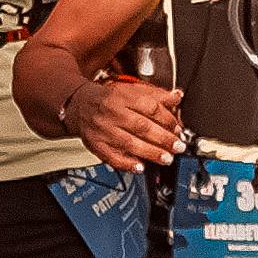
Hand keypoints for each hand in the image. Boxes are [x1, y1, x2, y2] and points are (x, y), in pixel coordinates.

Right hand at [61, 72, 182, 171]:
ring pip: (129, 143)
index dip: (167, 119)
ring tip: (166, 158)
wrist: (80, 105)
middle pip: (142, 127)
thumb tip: (177, 96)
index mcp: (123, 97)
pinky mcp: (96, 144)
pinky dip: (127, 164)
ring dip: (151, 153)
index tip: (177, 128)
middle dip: (163, 139)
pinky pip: (112, 157)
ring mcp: (103, 130)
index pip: (150, 107)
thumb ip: (156, 95)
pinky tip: (140, 167)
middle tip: (177, 146)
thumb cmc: (109, 99)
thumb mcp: (132, 90)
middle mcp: (113, 113)